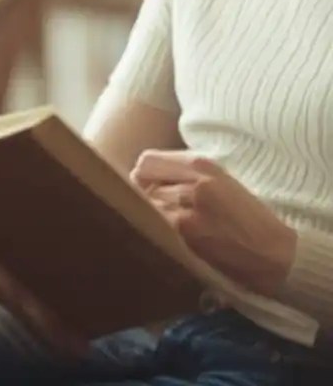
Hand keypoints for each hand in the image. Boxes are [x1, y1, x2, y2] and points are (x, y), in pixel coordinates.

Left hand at [131, 150, 295, 295]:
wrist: (272, 252)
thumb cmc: (246, 217)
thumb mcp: (221, 180)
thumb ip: (184, 173)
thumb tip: (142, 174)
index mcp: (202, 165)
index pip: (147, 161)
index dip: (143, 175)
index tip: (148, 186)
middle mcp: (192, 183)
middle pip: (140, 183)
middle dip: (144, 195)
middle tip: (160, 209)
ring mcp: (186, 208)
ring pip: (144, 205)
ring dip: (149, 214)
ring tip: (168, 224)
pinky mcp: (184, 233)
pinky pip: (152, 225)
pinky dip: (155, 229)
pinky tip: (170, 236)